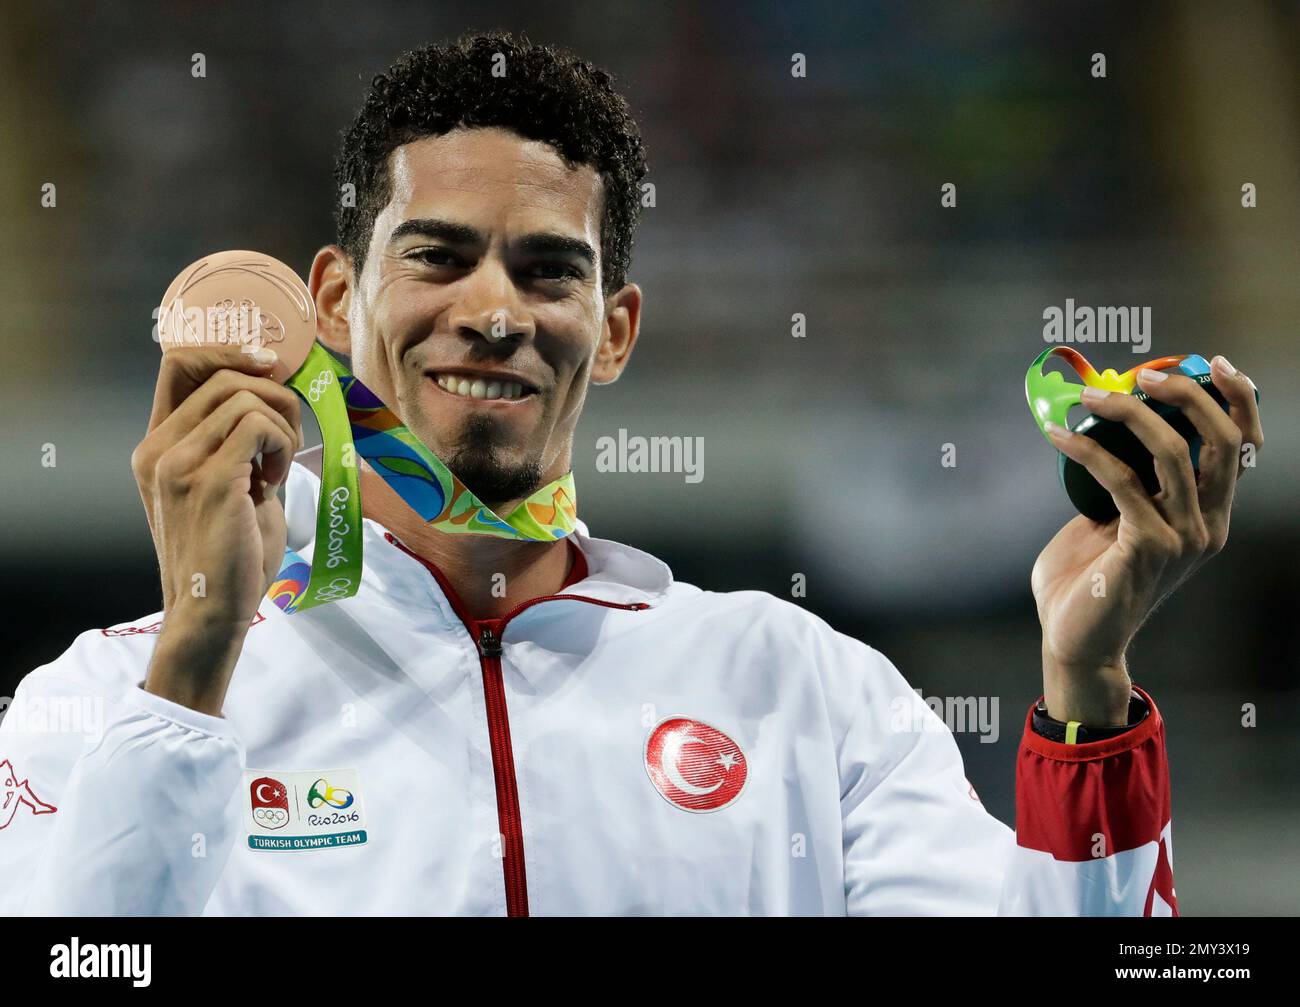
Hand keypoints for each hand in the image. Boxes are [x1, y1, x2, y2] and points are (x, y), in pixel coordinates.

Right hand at [132, 345, 304, 714]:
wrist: (213, 610)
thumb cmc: (231, 552)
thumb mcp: (231, 485)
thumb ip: (240, 441)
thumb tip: (279, 396)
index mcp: (158, 444)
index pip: (179, 363)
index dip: (227, 349)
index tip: (270, 365)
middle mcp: (159, 448)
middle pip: (225, 374)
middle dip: (275, 396)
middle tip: (284, 442)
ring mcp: (178, 462)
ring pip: (246, 396)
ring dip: (281, 426)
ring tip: (275, 469)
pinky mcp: (209, 480)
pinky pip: (257, 426)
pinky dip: (280, 444)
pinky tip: (273, 480)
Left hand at [1031, 355, 1261, 724]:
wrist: (1076, 640)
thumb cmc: (1088, 582)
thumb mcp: (1114, 521)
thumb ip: (1122, 483)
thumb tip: (1102, 432)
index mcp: (1209, 516)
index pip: (1243, 448)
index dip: (1237, 399)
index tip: (1211, 361)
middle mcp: (1208, 525)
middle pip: (1223, 441)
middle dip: (1188, 394)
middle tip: (1140, 376)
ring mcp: (1184, 537)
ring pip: (1172, 452)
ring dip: (1127, 414)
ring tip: (1088, 397)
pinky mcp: (1149, 546)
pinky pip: (1120, 479)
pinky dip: (1087, 450)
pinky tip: (1057, 436)